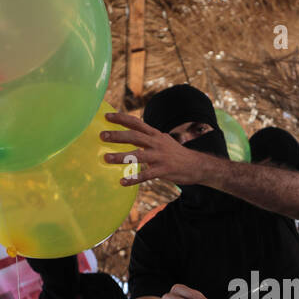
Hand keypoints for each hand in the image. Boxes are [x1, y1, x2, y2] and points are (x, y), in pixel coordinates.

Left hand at [101, 112, 217, 186]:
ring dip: (121, 157)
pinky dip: (134, 179)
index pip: (137, 123)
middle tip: (102, 136)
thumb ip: (148, 137)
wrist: (197, 165)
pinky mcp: (163, 171)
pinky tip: (122, 182)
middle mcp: (157, 143)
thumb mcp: (163, 140)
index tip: (107, 117)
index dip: (122, 119)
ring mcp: (160, 157)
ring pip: (137, 155)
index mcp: (155, 135)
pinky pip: (146, 175)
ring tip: (106, 158)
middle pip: (135, 136)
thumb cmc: (176, 154)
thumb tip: (132, 132)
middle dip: (117, 135)